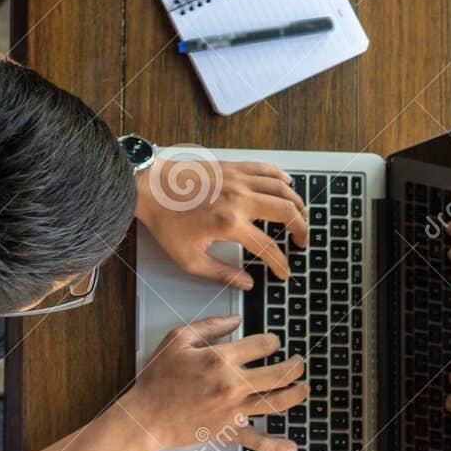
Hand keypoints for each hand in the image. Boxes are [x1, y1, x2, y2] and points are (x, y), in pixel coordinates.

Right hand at [127, 314, 307, 450]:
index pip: (262, 345)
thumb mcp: (177, 340)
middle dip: (295, 365)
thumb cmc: (158, 379)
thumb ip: (209, 325)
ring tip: (304, 387)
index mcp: (220, 359)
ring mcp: (233, 410)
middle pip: (279, 374)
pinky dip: (276, 445)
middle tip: (299, 362)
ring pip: (277, 402)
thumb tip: (235, 319)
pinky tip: (292, 446)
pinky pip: (257, 440)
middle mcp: (232, 385)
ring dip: (297, 394)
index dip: (273, 341)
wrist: (146, 416)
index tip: (273, 342)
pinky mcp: (228, 431)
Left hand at [135, 156, 306, 287]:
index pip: (268, 248)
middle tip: (302, 241)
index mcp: (230, 224)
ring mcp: (238, 180)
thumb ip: (221, 273)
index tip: (284, 273)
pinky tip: (288, 185)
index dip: (281, 264)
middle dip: (301, 229)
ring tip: (302, 216)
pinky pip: (266, 169)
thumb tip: (246, 283)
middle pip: (286, 212)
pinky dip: (281, 177)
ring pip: (282, 188)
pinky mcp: (233, 167)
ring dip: (297, 203)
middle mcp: (240, 199)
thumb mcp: (188, 258)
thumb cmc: (165, 221)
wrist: (148, 187)